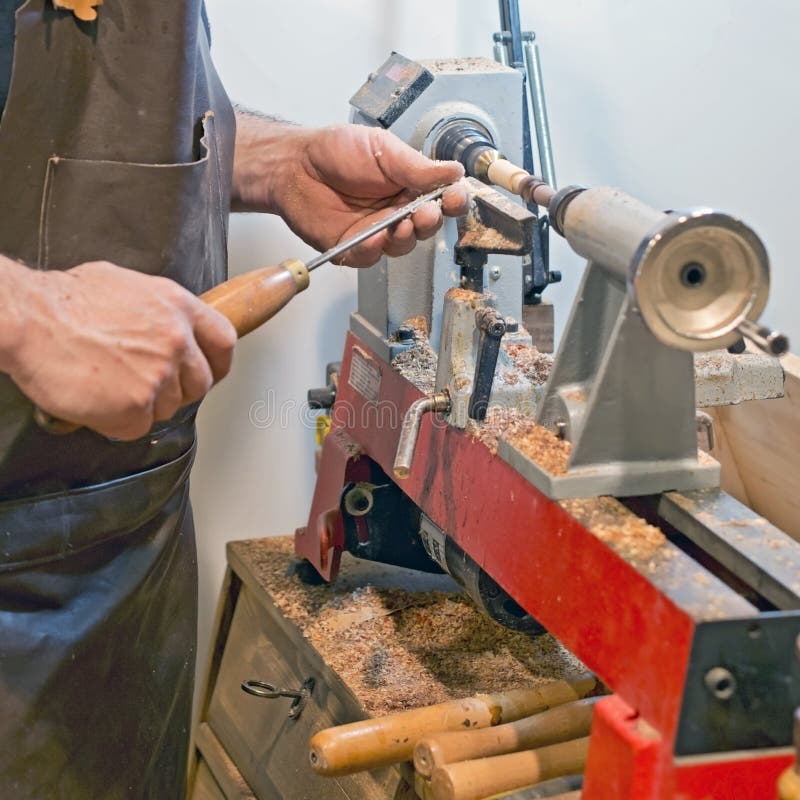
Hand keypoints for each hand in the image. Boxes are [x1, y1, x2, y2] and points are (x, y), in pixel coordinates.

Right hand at [2, 260, 236, 439]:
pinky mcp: (136, 406)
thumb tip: (167, 324)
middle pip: (200, 383)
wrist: (29, 319)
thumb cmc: (64, 301)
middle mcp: (176, 340)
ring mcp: (158, 375)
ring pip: (169, 408)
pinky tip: (98, 401)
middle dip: (178, 390)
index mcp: (177, 306)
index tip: (211, 371)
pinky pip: (139, 427)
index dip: (218, 362)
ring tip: (110, 385)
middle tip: (146, 385)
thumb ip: (158, 310)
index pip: (224, 341)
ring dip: (144, 405)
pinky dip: (119, 422)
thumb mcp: (126, 286)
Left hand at [232, 116, 470, 266]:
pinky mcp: (353, 248)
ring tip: (400, 225)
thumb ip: (416, 166)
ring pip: (402, 245)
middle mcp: (397, 211)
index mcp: (409, 185)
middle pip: (426, 227)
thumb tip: (454, 171)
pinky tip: (374, 237)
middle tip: (425, 214)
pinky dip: (374, 250)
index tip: (455, 198)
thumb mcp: (382, 149)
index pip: (442, 199)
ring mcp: (376, 232)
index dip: (453, 201)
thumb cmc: (336, 151)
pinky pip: (370, 257)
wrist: (294, 165)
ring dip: (405, 238)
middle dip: (430, 222)